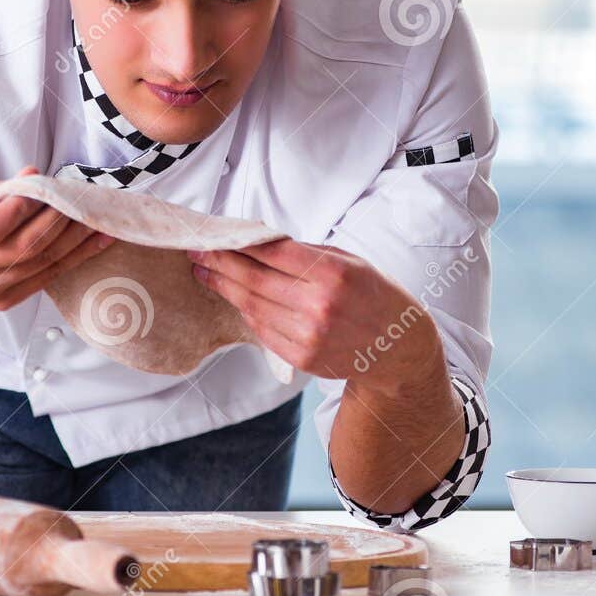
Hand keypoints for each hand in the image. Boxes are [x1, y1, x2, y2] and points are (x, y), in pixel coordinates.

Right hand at [0, 166, 114, 313]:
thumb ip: (2, 189)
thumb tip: (35, 174)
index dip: (21, 210)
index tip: (44, 190)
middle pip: (23, 247)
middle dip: (59, 221)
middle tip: (83, 200)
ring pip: (41, 264)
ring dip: (76, 240)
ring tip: (97, 218)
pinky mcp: (4, 302)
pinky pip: (47, 278)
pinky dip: (75, 258)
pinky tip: (95, 241)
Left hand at [188, 240, 444, 394]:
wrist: (399, 347)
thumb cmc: (374, 295)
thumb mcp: (349, 261)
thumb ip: (306, 253)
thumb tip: (259, 242)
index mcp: (332, 273)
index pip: (271, 253)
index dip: (236, 245)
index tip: (213, 238)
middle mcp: (319, 306)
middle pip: (254, 281)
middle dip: (220, 265)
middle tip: (197, 253)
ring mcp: (309, 336)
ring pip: (252, 307)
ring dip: (226, 289)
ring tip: (207, 274)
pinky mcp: (302, 357)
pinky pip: (263, 331)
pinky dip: (246, 313)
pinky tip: (236, 299)